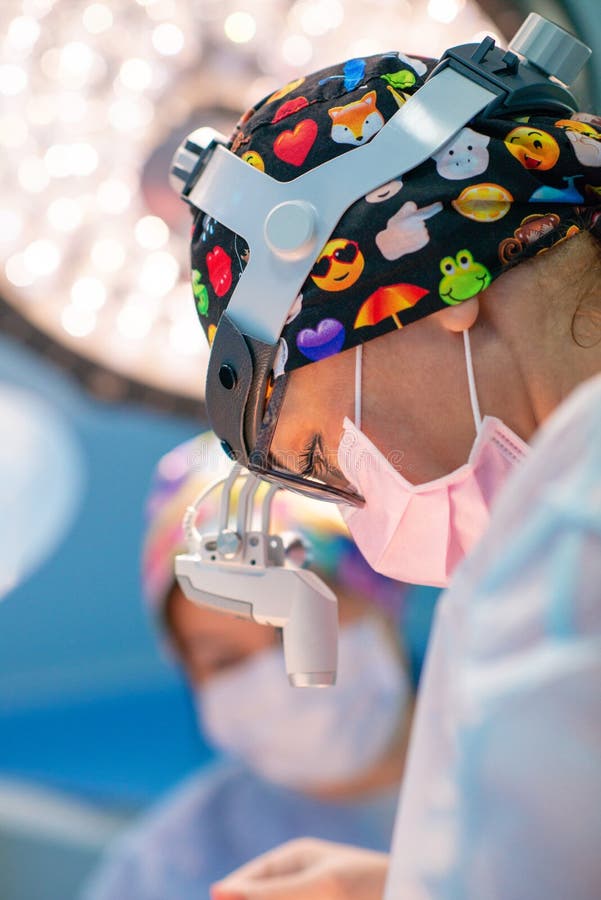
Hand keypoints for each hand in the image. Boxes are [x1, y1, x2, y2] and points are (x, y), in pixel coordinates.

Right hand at [211, 837, 388, 899]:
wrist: (411, 891)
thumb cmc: (368, 885)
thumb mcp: (319, 886)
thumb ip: (269, 894)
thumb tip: (217, 891)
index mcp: (295, 859)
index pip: (249, 880)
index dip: (232, 896)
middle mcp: (298, 882)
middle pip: (259, 898)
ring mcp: (310, 898)